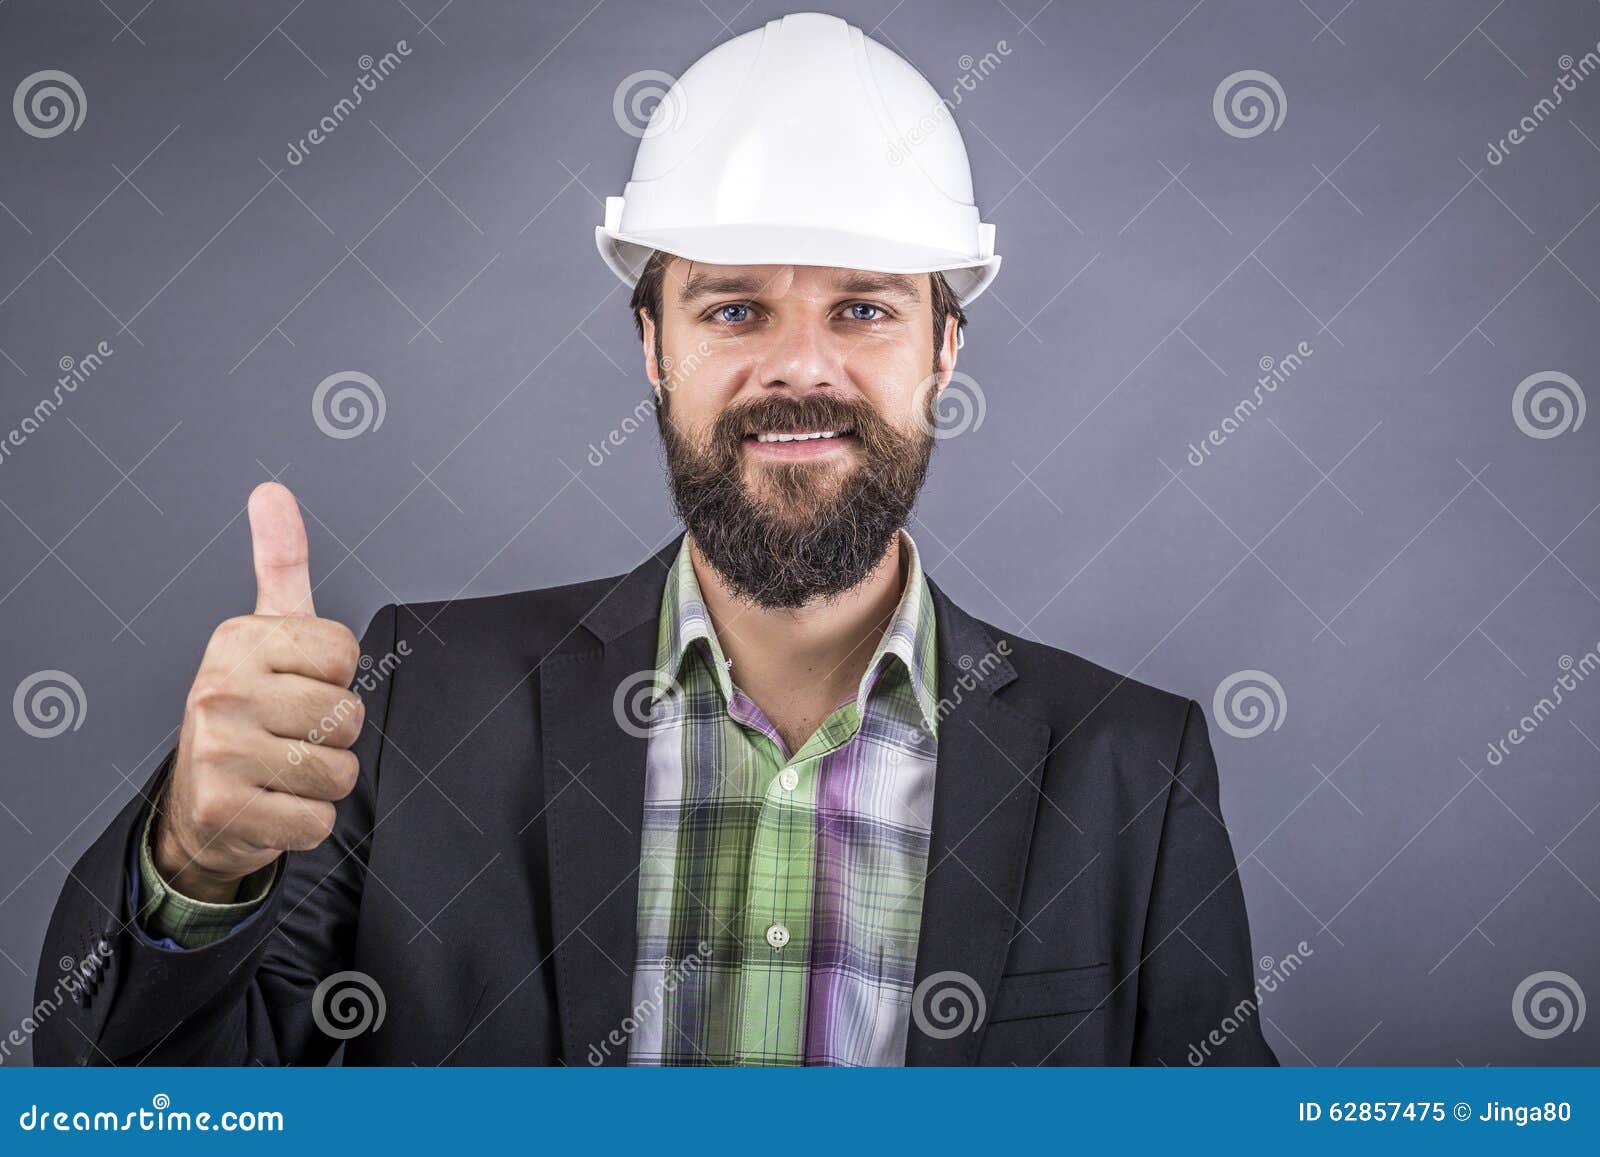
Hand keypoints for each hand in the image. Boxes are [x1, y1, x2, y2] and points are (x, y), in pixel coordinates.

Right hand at [152, 482, 363, 901]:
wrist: (199, 805)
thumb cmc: (248, 711)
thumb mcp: (266, 631)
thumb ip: (280, 561)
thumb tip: (271, 491)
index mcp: (237, 641)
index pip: (345, 653)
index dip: (336, 676)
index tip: (299, 683)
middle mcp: (219, 690)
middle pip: (347, 715)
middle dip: (333, 735)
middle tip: (289, 735)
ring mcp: (218, 752)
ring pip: (338, 771)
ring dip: (322, 781)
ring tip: (281, 771)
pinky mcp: (226, 810)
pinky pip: (317, 820)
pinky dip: (306, 823)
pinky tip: (271, 807)